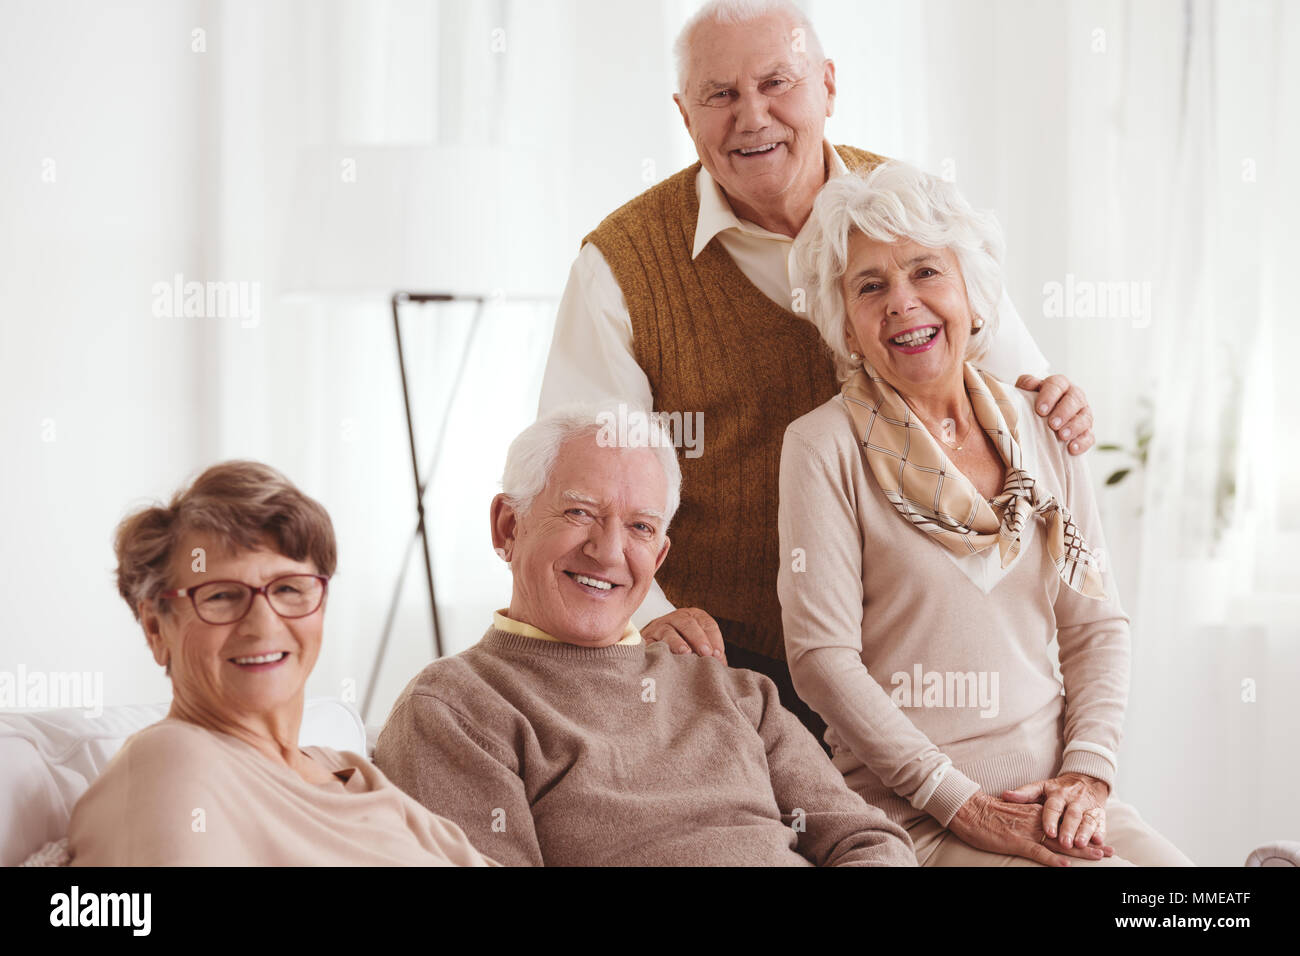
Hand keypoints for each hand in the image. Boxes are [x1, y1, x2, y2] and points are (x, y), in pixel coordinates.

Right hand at [641, 608, 725, 661]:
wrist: (651, 648)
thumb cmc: (682, 649)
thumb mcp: (698, 647)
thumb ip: (710, 656)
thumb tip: (722, 668)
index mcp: (693, 617)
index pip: (707, 623)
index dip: (714, 638)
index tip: (717, 654)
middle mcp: (675, 619)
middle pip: (687, 623)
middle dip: (699, 638)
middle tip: (706, 653)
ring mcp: (658, 627)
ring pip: (667, 631)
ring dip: (677, 642)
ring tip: (686, 652)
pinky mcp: (645, 639)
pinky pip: (649, 642)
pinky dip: (657, 649)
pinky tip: (665, 658)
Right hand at [947, 792, 1113, 866]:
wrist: (969, 809)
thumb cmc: (986, 813)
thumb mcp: (1012, 812)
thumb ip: (1026, 818)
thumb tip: (1038, 825)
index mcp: (1035, 813)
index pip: (1064, 823)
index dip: (1083, 832)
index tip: (1099, 839)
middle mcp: (1036, 821)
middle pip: (1068, 833)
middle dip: (1089, 843)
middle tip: (1109, 851)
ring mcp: (1028, 832)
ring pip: (1059, 843)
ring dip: (1080, 851)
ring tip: (1099, 857)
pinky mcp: (1017, 841)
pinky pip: (1038, 852)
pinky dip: (1053, 859)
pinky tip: (1066, 864)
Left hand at [1001, 773, 1110, 852]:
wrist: (1086, 780)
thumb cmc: (1057, 789)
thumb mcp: (1041, 788)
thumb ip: (1024, 793)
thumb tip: (1005, 795)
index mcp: (1057, 794)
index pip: (1053, 807)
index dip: (1051, 819)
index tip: (1048, 832)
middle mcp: (1073, 800)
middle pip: (1072, 815)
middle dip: (1069, 829)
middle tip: (1065, 843)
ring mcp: (1088, 807)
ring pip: (1087, 820)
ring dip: (1085, 832)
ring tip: (1080, 844)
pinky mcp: (1100, 814)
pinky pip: (1102, 823)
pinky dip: (1101, 831)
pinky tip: (1099, 841)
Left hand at [1016, 373, 1093, 454]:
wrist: (1041, 420)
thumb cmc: (1034, 403)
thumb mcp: (1026, 392)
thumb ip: (1026, 384)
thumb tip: (1029, 384)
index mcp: (1060, 385)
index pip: (1057, 384)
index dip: (1049, 396)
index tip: (1040, 410)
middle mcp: (1074, 397)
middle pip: (1074, 400)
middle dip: (1064, 412)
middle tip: (1052, 424)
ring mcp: (1083, 414)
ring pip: (1085, 417)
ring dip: (1074, 427)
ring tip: (1062, 436)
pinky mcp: (1087, 431)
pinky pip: (1089, 436)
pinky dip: (1082, 442)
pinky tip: (1072, 448)